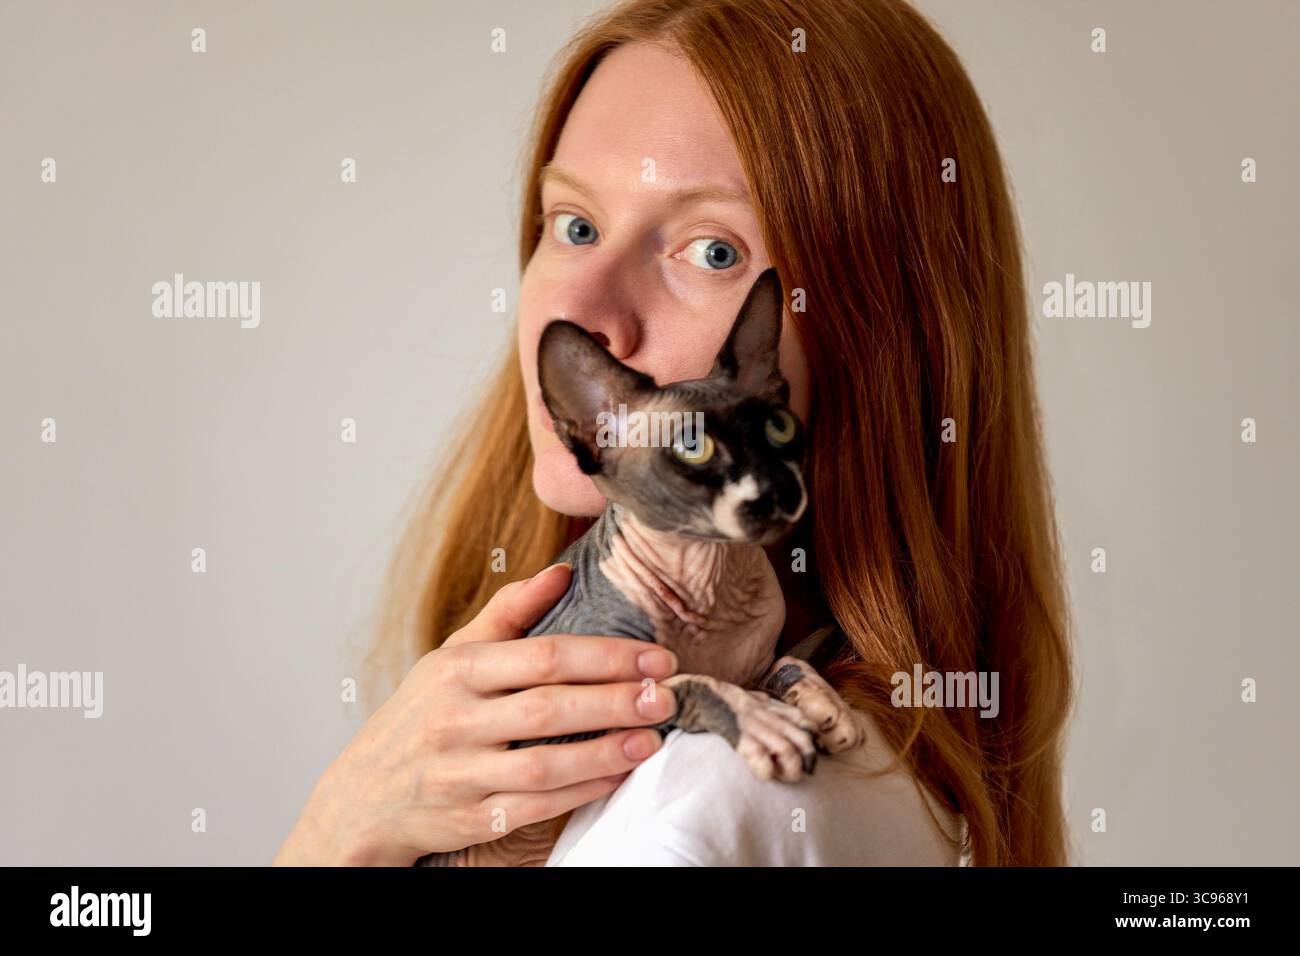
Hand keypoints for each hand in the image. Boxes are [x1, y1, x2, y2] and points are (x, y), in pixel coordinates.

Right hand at [272, 563, 678, 865]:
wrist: (362, 797)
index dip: (607, 656)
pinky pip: (535, 805)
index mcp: (457, 670)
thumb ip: (507, 613)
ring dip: (605, 751)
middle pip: (549, 707)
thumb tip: (561, 571)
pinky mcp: (469, 818)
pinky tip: (619, 775)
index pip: (543, 655)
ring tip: (653, 739)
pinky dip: (581, 790)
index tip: (657, 656)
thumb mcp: (451, 656)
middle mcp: (455, 720)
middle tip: (667, 695)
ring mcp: (461, 773)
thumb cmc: (421, 715)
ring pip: (544, 763)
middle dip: (616, 700)